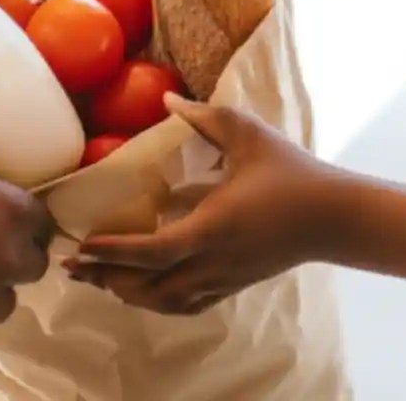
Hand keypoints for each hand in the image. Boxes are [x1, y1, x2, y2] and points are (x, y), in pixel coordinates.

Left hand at [65, 95, 345, 314]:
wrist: (334, 218)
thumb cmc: (291, 172)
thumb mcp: (248, 135)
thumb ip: (205, 117)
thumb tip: (167, 100)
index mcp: (213, 227)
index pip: (154, 251)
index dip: (115, 252)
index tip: (83, 245)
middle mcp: (214, 261)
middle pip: (149, 286)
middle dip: (106, 279)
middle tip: (70, 267)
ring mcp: (224, 278)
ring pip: (165, 302)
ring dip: (127, 293)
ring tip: (98, 279)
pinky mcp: (234, 284)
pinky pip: (186, 305)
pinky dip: (157, 302)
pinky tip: (142, 293)